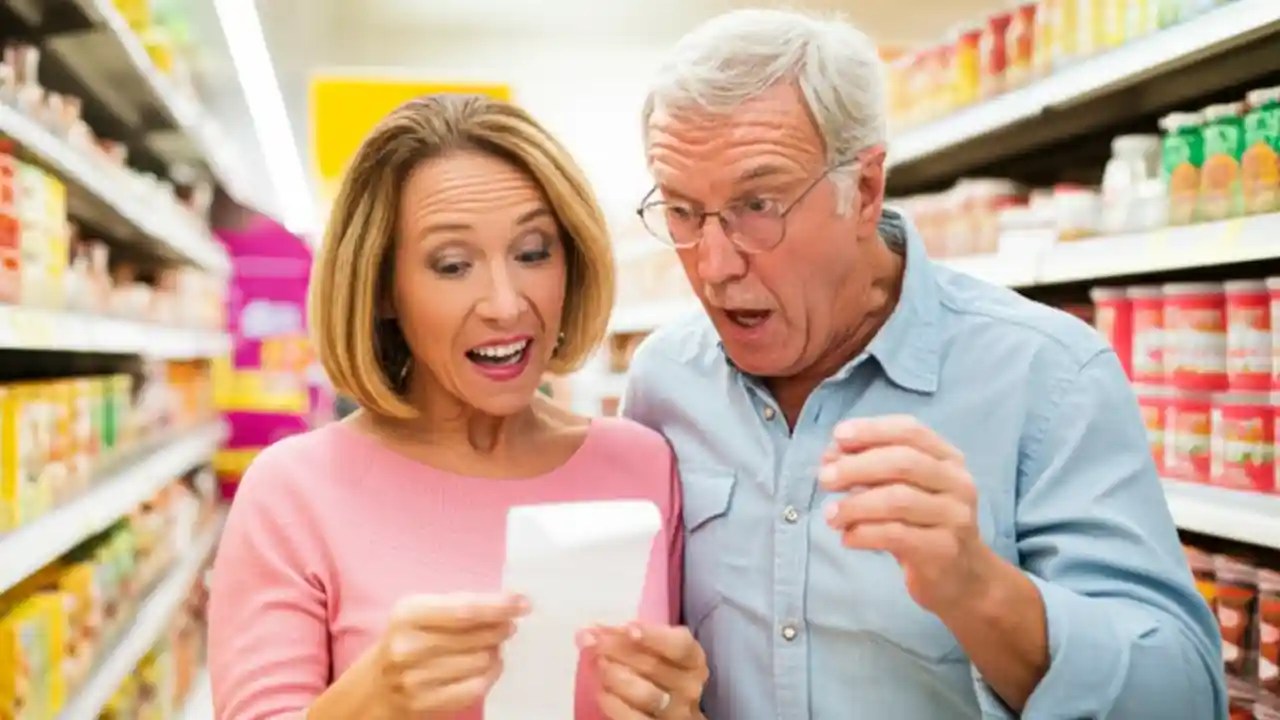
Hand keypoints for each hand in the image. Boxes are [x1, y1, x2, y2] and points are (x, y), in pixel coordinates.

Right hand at [371, 592, 527, 717]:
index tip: (523, 603)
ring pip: (481, 661)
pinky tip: (488, 665)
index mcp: (408, 614)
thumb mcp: (422, 611)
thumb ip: (460, 603)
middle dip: (501, 628)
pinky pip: (476, 687)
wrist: (377, 684)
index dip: (499, 606)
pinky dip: (490, 674)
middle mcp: (408, 647)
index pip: (465, 610)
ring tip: (491, 645)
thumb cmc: (409, 638)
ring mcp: (415, 679)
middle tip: (508, 625)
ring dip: (495, 651)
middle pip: (478, 636)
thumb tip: (510, 601)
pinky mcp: (425, 703)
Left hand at [580, 623, 707, 718]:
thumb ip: (629, 638)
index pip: (680, 646)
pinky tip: (600, 690)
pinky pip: (634, 718)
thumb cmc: (659, 672)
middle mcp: (689, 687)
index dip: (655, 636)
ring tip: (597, 663)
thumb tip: (591, 632)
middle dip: (619, 650)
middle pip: (655, 667)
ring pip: (646, 695)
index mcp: (693, 660)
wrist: (670, 713)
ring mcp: (675, 713)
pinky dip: (614, 703)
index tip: (629, 629)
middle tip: (591, 641)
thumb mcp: (656, 651)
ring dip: (616, 676)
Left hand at [818, 415, 995, 614]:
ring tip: (830, 514)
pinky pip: (896, 535)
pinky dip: (864, 533)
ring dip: (855, 504)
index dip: (872, 430)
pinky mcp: (943, 550)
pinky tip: (847, 538)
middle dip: (856, 467)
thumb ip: (870, 469)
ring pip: (898, 499)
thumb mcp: (902, 490)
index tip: (837, 437)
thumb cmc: (923, 524)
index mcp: (948, 459)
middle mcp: (957, 483)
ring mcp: (954, 517)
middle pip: (902, 462)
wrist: (962, 578)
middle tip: (824, 478)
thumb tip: (830, 455)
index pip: (910, 431)